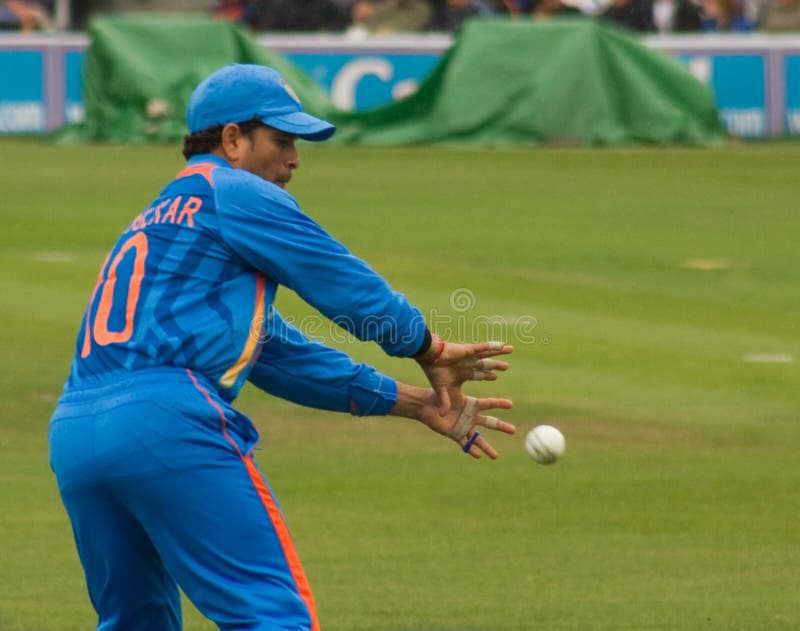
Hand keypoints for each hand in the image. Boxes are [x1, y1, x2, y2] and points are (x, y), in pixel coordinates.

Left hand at [392, 384, 514, 458]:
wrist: (425, 406)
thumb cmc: (438, 394)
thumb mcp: (451, 386)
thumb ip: (461, 380)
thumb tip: (466, 370)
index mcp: (471, 404)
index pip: (489, 404)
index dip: (499, 404)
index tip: (510, 404)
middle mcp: (470, 417)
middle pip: (490, 423)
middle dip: (502, 426)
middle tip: (514, 430)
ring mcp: (464, 426)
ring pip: (478, 439)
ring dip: (487, 448)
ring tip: (495, 456)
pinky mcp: (455, 434)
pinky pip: (465, 444)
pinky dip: (470, 449)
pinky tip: (478, 456)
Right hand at [416, 337, 512, 414]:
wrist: (429, 359)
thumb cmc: (434, 373)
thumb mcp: (441, 391)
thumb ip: (445, 402)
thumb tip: (442, 416)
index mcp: (461, 373)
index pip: (477, 375)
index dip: (486, 376)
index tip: (495, 377)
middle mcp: (467, 364)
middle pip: (485, 365)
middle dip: (495, 365)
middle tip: (506, 367)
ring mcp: (469, 356)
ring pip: (487, 354)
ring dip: (499, 353)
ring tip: (510, 349)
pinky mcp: (469, 350)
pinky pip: (483, 348)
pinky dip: (493, 346)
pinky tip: (502, 345)